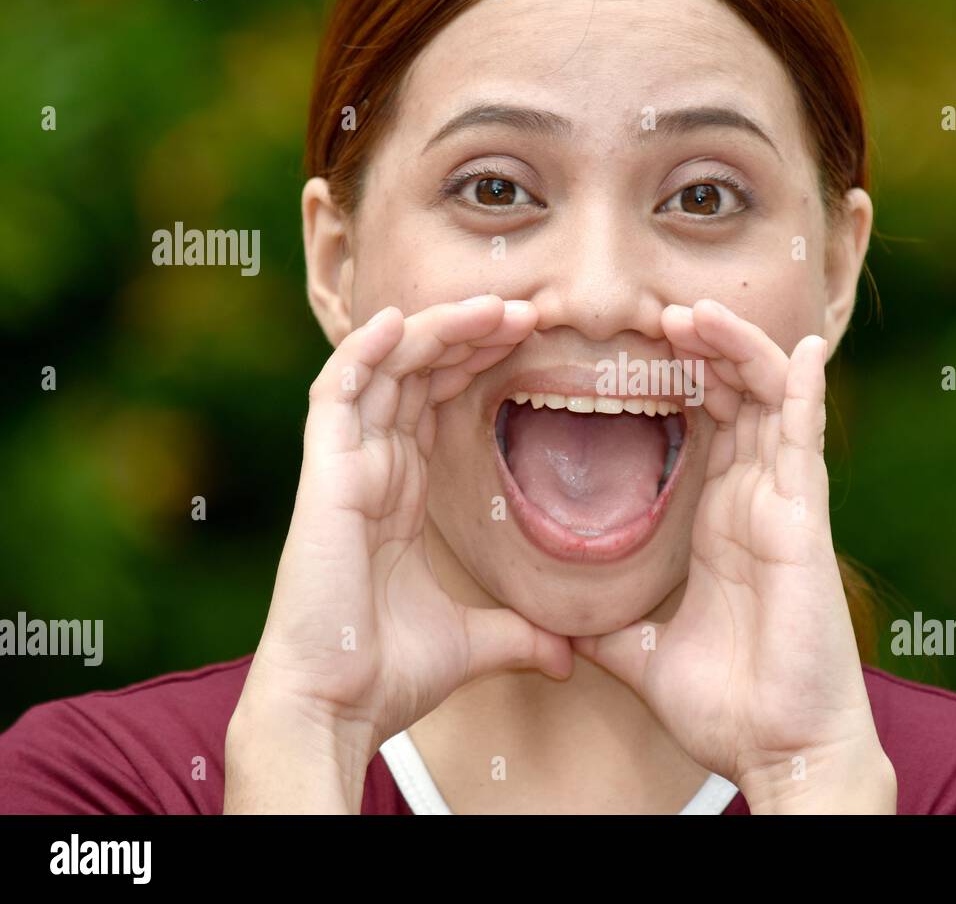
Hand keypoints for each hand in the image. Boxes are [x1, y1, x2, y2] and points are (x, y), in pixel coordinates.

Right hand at [228, 295, 572, 810]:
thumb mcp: (474, 643)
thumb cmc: (385, 675)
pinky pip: (335, 394)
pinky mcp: (324, 477)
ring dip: (436, 331)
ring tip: (495, 306)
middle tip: (528, 309)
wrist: (335, 709)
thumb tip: (570, 656)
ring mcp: (344, 469)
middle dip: (468, 335)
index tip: (532, 339)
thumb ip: (518, 636)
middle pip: (416, 375)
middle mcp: (370, 472)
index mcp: (396, 496)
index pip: (435, 403)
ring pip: (385, 371)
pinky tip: (402, 320)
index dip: (476, 364)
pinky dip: (364, 352)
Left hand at [571, 299, 894, 812]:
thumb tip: (558, 626)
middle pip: (733, 395)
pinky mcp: (804, 520)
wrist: (780, 752)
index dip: (671, 379)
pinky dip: (805, 390)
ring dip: (734, 349)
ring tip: (691, 312)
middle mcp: (754, 501)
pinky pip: (807, 439)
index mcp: (719, 521)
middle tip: (655, 311)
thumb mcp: (646, 654)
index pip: (700, 425)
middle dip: (698, 346)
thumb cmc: (730, 706)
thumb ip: (610, 630)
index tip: (625, 346)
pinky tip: (799, 350)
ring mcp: (783, 505)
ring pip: (767, 399)